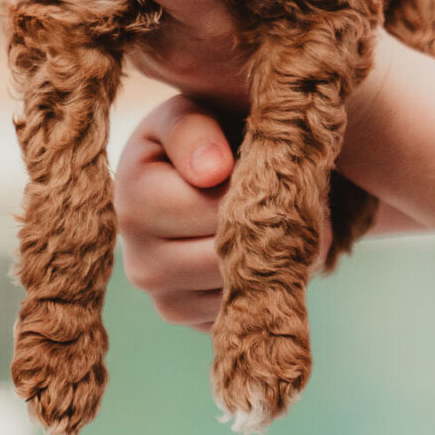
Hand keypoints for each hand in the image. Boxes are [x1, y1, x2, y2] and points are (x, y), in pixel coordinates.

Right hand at [114, 91, 336, 327]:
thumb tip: (212, 171)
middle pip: (225, 257)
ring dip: (275, 259)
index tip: (281, 171)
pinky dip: (263, 284)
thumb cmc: (193, 138)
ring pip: (238, 289)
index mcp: (132, 202)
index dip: (256, 191)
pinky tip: (263, 251)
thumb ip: (192, 131)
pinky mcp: (191, 319)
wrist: (187, 177)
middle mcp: (138, 261)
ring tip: (289, 223)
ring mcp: (163, 298)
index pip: (210, 209)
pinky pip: (241, 310)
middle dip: (271, 230)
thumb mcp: (185, 115)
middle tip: (301, 202)